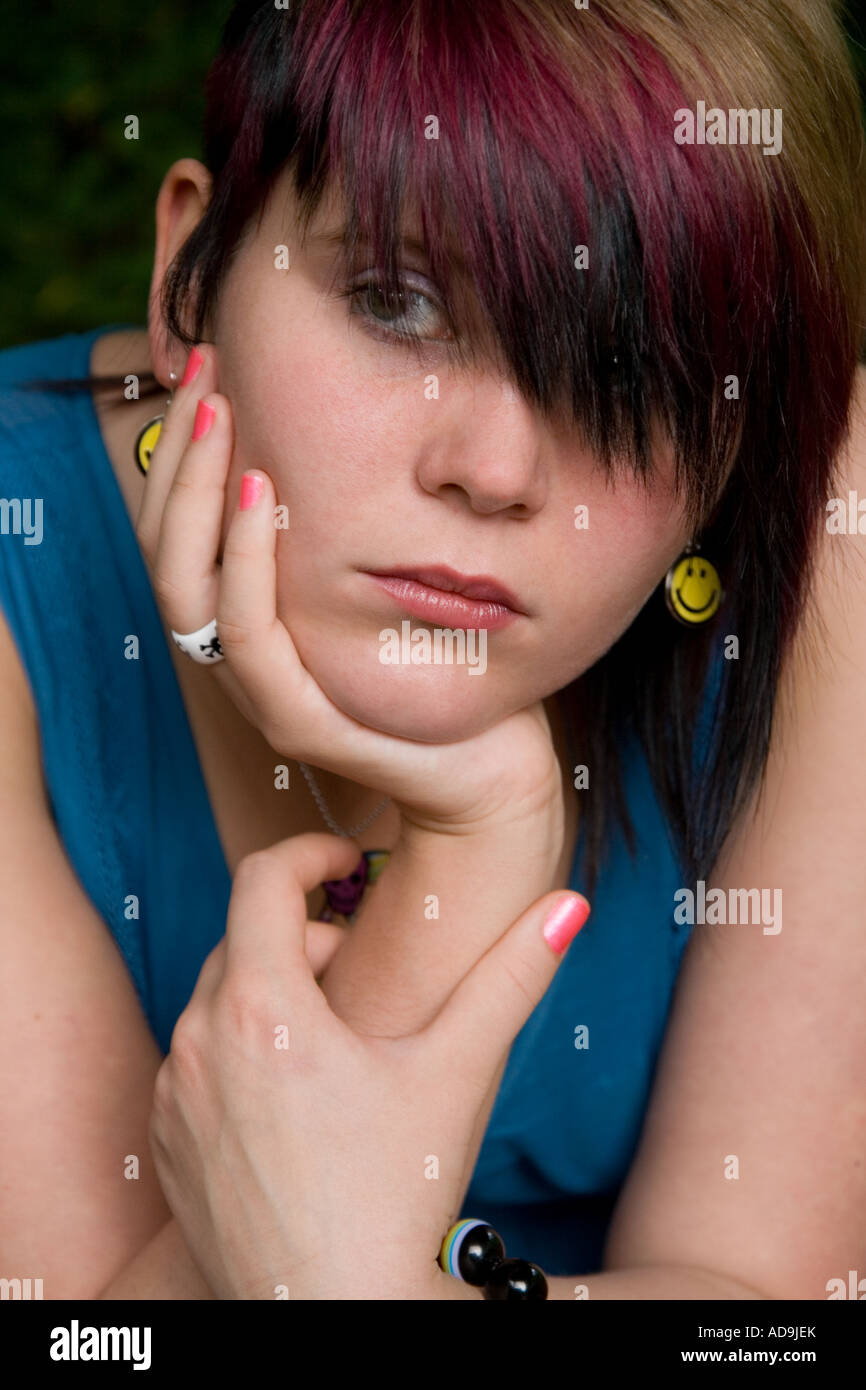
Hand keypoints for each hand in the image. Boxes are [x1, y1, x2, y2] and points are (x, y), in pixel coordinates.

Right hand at [134, 343, 563, 836]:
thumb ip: (353, 517)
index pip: (182, 534)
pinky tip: (260, 488)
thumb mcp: (395, 569)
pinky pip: (249, 636)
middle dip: (178, 452)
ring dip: (197, 493)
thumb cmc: (452, 661)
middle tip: (204, 368)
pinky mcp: (303, 724)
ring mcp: (266, 695)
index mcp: (253, 623)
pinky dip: (245, 559)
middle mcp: (244, 658)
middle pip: (167, 552)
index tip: (208, 367)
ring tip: (222, 413)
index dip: (180, 450)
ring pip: (188, 591)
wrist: (499, 764)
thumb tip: (343, 419)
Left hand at [148, 833, 589, 1299]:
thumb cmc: (395, 1195)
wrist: (333, 1315)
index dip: (310, 851)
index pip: (262, 877)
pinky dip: (238, 1052)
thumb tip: (567, 906)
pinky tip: (293, 1101)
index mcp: (265, 1008)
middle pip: (246, 938)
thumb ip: (512, 978)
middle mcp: (200, 1040)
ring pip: (218, 999)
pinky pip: (195, 1058)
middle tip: (362, 980)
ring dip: (273, 996)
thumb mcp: (456, 1073)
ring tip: (335, 1047)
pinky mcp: (165, 1139)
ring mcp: (174, 1094)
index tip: (349, 861)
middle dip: (307, 937)